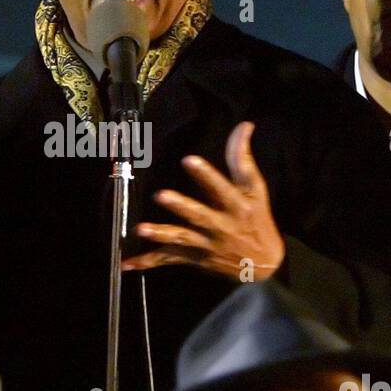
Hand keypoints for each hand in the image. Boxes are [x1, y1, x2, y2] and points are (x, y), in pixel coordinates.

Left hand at [121, 121, 284, 280]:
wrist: (263, 265)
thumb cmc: (256, 219)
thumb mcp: (255, 189)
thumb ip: (242, 158)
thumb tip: (244, 125)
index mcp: (236, 206)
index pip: (221, 188)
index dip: (206, 175)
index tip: (189, 160)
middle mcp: (220, 226)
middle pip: (198, 215)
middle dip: (180, 206)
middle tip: (160, 195)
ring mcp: (206, 244)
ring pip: (181, 239)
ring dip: (160, 234)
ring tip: (141, 229)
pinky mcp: (194, 258)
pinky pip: (168, 259)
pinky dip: (148, 262)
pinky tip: (127, 263)